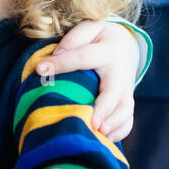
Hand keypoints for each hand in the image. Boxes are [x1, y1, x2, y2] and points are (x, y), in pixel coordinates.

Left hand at [42, 19, 138, 140]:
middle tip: (92, 123)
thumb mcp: (89, 29)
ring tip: (99, 134)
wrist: (126, 46)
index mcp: (107, 51)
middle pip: (115, 92)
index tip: (40, 70)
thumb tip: (57, 55)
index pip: (84, 57)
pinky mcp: (127, 101)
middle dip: (104, 108)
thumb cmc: (99, 39)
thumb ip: (73, 39)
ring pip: (125, 109)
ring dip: (114, 124)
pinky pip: (128, 120)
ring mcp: (127, 90)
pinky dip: (120, 131)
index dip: (62, 63)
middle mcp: (120, 72)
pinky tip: (106, 140)